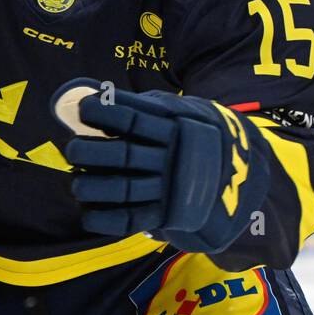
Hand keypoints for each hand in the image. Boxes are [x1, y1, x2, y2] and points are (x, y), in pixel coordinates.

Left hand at [52, 78, 269, 254]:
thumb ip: (140, 105)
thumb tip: (91, 94)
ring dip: (91, 187)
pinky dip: (105, 220)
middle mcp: (172, 156)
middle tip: (72, 149)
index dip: (103, 113)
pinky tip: (87, 215)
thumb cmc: (188, 133)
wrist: (241, 170)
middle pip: (122, 154)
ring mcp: (171, 186)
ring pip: (123, 188)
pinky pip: (132, 220)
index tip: (83, 110)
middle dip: (89, 152)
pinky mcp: (169, 213)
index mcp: (173, 126)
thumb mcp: (177, 111)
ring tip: (77, 184)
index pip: (132, 117)